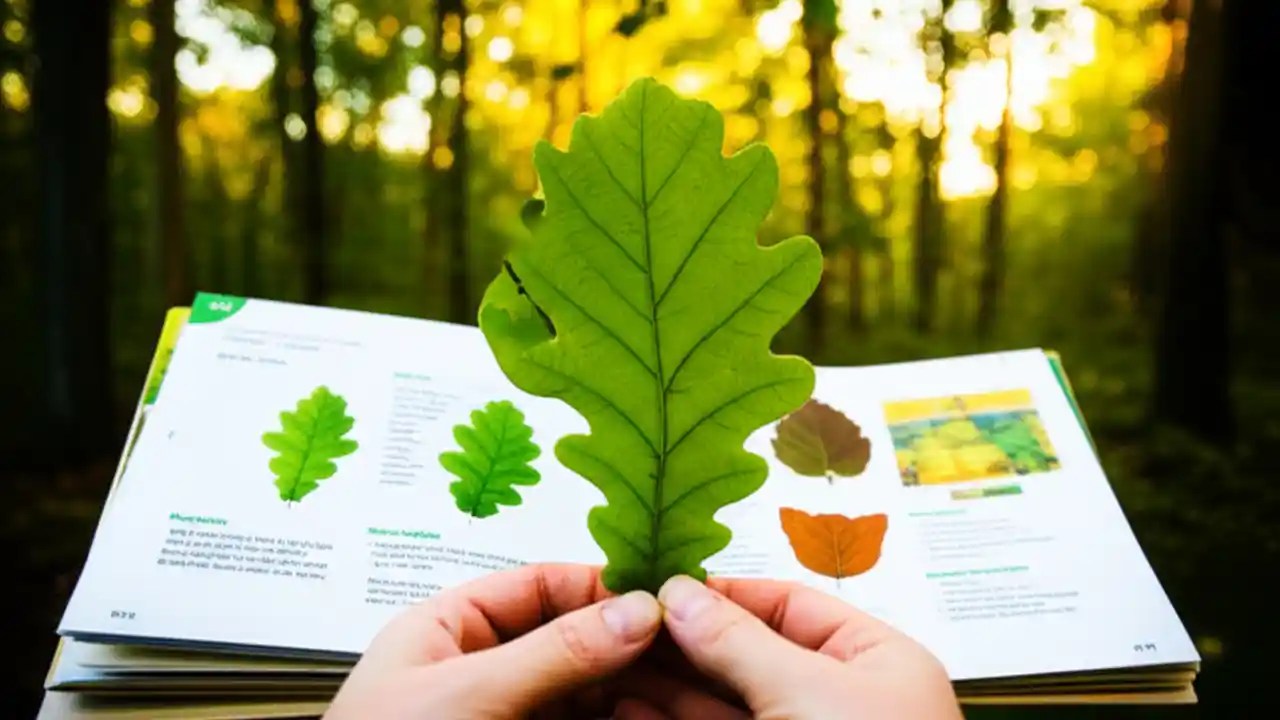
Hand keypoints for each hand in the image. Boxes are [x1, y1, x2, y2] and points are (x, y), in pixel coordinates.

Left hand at [325, 563, 660, 718]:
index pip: (539, 587)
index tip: (662, 597)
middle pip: (572, 639)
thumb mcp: (466, 697)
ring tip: (684, 686)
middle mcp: (480, 669)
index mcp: (447, 630)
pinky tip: (650, 718)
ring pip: (585, 691)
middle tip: (690, 647)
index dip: (602, 587)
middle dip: (629, 642)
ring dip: (633, 687)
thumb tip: (635, 610)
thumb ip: (552, 654)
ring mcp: (505, 717)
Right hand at [614, 575, 961, 719]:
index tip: (656, 584)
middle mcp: (839, 702)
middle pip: (748, 653)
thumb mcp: (807, 696)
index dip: (720, 592)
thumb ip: (739, 641)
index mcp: (875, 664)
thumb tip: (679, 592)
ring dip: (665, 685)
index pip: (787, 606)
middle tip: (619, 620)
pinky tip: (627, 708)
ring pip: (723, 703)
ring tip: (607, 660)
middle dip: (682, 639)